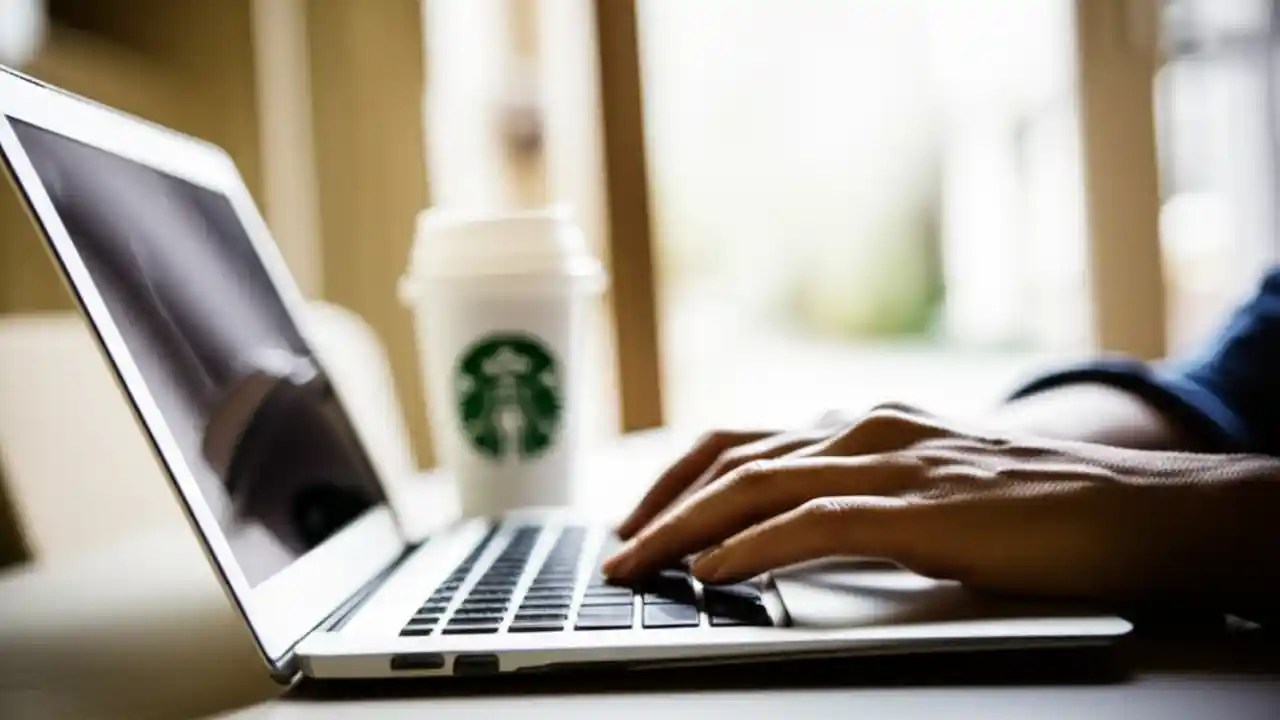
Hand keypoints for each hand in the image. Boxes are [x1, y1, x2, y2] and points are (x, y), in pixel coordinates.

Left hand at [604, 405, 1279, 603]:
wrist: (1136, 508)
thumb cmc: (1036, 508)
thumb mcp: (927, 491)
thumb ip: (864, 499)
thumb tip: (794, 533)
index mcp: (863, 425)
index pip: (742, 441)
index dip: (677, 478)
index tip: (637, 519)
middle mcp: (864, 430)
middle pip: (730, 458)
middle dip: (660, 506)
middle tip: (615, 553)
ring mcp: (891, 463)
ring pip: (756, 484)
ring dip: (683, 529)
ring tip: (637, 568)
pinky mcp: (920, 508)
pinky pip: (812, 524)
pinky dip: (750, 548)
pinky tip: (714, 573)